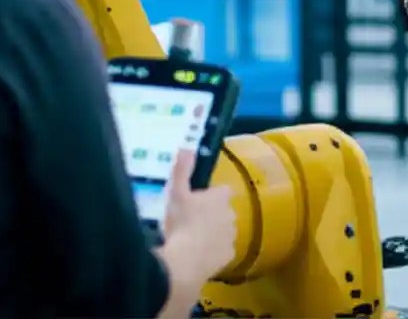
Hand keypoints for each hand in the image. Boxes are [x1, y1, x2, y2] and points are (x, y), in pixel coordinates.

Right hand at [159, 150, 236, 287]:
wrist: (185, 261)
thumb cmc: (181, 222)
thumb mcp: (176, 192)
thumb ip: (182, 169)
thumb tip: (187, 147)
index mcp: (220, 197)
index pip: (223, 191)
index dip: (212, 195)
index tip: (199, 199)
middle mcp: (231, 214)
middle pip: (224, 211)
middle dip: (213, 214)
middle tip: (191, 220)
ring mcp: (232, 236)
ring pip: (224, 231)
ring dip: (214, 233)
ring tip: (193, 240)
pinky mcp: (229, 256)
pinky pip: (222, 251)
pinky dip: (214, 252)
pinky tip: (199, 255)